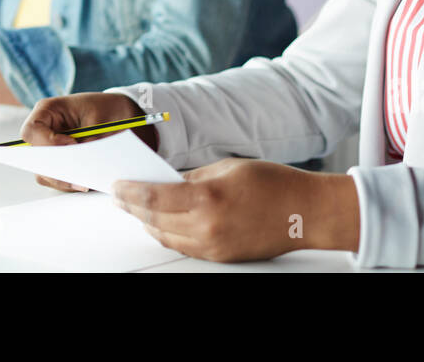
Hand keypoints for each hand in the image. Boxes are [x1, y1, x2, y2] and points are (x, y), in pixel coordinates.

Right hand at [20, 92, 153, 192]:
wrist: (119, 114)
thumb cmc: (106, 108)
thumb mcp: (99, 120)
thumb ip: (90, 140)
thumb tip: (85, 162)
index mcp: (47, 111)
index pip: (32, 130)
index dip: (47, 142)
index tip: (71, 145)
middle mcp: (44, 132)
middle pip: (35, 158)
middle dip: (56, 169)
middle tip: (79, 178)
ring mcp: (50, 149)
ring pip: (46, 174)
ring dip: (65, 180)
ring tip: (87, 183)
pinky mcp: (60, 163)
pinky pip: (59, 180)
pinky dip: (72, 183)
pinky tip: (89, 183)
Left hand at [112, 159, 360, 262]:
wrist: (305, 213)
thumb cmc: (274, 184)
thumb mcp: (228, 167)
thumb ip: (193, 177)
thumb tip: (167, 182)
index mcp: (207, 198)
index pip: (154, 198)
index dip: (130, 192)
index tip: (117, 186)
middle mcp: (207, 227)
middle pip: (155, 220)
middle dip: (133, 208)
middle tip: (120, 197)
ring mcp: (213, 246)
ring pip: (166, 237)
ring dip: (147, 223)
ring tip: (135, 210)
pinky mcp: (221, 257)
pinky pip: (184, 247)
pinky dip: (168, 234)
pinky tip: (161, 224)